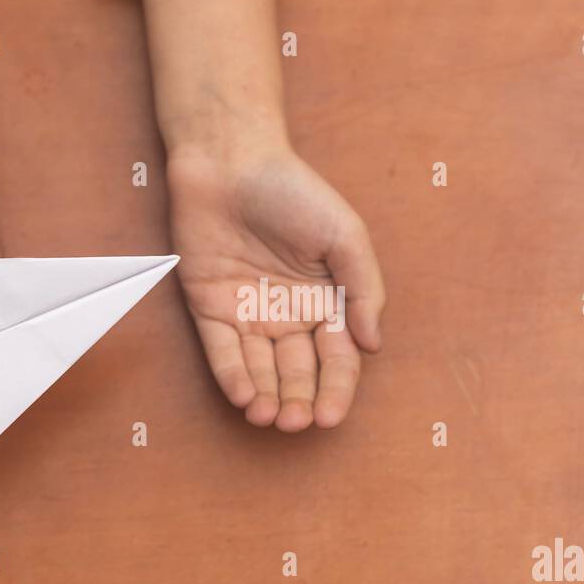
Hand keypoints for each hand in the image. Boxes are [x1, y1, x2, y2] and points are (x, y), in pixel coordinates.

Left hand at [169, 142, 384, 430]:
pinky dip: (233, 377)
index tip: (329, 417)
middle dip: (299, 401)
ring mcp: (248, 314)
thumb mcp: (345, 235)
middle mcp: (288, 315)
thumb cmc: (294, 191)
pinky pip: (222, 352)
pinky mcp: (209, 308)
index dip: (335, 391)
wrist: (231, 160)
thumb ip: (363, 289)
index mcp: (326, 302)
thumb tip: (373, 344)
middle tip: (297, 422)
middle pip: (298, 373)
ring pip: (261, 370)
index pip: (337, 359)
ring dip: (267, 398)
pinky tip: (245, 397)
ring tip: (270, 417)